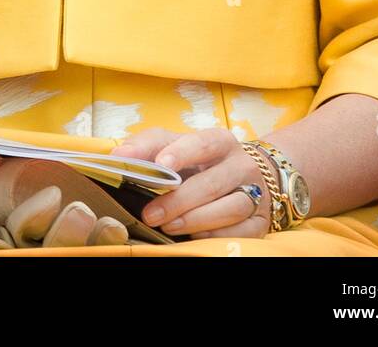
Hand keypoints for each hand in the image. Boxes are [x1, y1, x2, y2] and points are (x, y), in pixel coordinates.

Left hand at [112, 127, 272, 238]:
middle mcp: (241, 164)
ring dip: (195, 220)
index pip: (202, 142)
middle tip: (150, 214)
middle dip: (179, 200)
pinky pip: (241, 230)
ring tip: (168, 227)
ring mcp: (255, 191)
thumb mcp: (178, 145)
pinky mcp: (260, 219)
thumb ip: (149, 147)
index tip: (161, 163)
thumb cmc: (203, 161)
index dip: (182, 152)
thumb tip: (117, 156)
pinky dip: (216, 235)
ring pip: (229, 207)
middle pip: (212, 182)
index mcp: (220, 140)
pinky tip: (195, 236)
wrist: (254, 175)